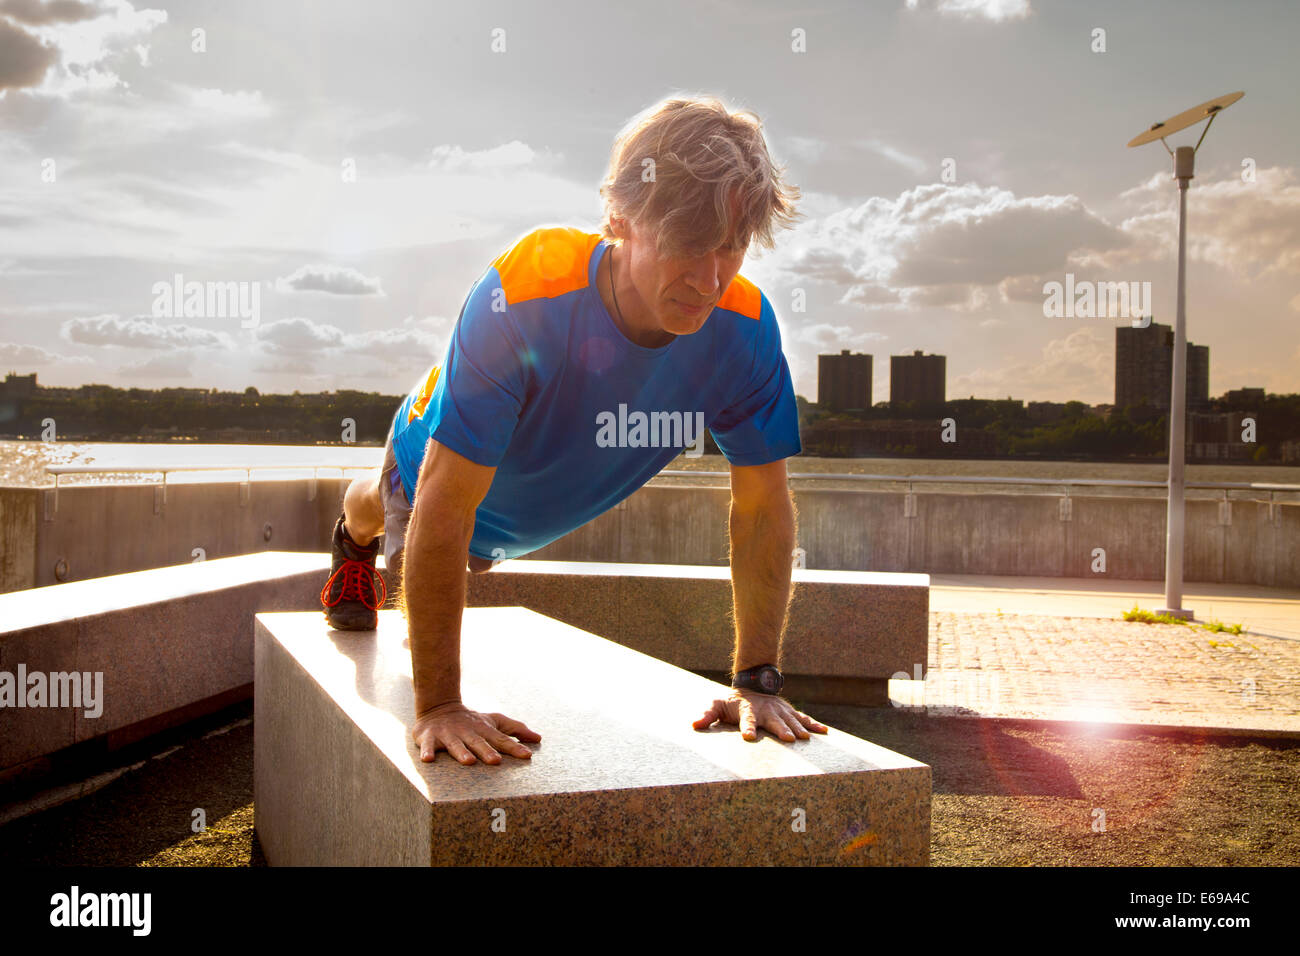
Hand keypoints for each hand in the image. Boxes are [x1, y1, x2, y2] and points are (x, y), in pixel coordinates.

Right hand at [412, 700, 540, 764]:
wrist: (439, 707)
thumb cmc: (472, 721)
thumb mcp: (494, 722)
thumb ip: (515, 730)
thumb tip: (538, 738)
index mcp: (484, 730)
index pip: (501, 740)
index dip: (514, 748)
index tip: (527, 755)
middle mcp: (467, 732)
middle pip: (479, 743)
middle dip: (487, 752)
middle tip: (495, 761)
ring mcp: (448, 735)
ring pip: (455, 745)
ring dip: (461, 752)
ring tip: (468, 761)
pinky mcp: (429, 737)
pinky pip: (427, 745)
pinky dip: (427, 751)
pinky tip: (428, 759)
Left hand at [693, 688, 828, 741]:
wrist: (752, 685)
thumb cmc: (732, 702)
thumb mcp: (717, 705)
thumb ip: (708, 714)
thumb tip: (694, 724)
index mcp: (748, 710)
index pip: (747, 720)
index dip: (747, 728)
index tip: (747, 737)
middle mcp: (766, 709)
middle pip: (774, 720)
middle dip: (780, 729)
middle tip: (787, 739)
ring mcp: (779, 710)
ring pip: (791, 719)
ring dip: (798, 728)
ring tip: (805, 738)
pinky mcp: (789, 712)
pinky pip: (803, 718)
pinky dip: (813, 725)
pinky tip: (824, 732)